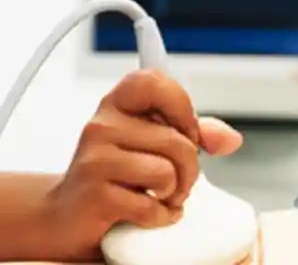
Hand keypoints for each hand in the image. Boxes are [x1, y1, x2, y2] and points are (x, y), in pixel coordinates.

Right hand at [40, 70, 243, 260]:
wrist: (68, 216)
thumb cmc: (115, 177)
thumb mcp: (152, 147)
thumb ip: (190, 135)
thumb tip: (229, 138)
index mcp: (117, 104)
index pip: (154, 81)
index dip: (182, 107)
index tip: (187, 132)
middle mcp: (102, 124)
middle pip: (177, 140)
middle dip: (190, 169)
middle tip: (175, 181)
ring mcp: (96, 158)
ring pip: (167, 171)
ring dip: (174, 194)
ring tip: (159, 196)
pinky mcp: (95, 193)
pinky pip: (151, 205)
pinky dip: (159, 216)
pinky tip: (146, 214)